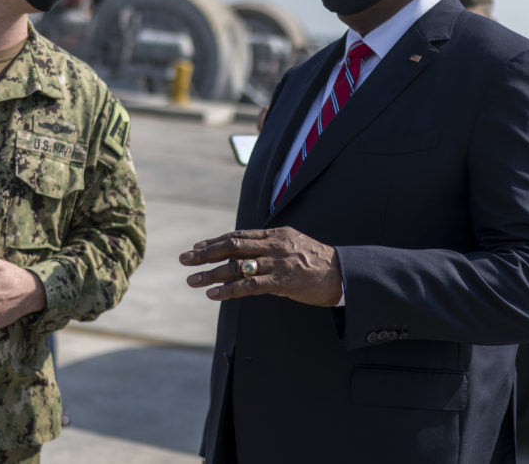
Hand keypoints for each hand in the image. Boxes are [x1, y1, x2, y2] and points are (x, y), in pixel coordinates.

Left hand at [179, 227, 342, 306]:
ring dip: (211, 273)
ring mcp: (276, 263)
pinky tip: (213, 294)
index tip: (197, 246)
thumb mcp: (294, 245)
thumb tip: (250, 253)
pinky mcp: (282, 281)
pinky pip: (249, 286)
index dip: (215, 241)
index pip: (238, 235)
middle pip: (231, 246)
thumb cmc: (318, 262)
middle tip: (185, 259)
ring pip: (236, 266)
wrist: (344, 273)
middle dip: (205, 253)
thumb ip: (272, 246)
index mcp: (275, 234)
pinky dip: (229, 290)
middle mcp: (272, 245)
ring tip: (191, 280)